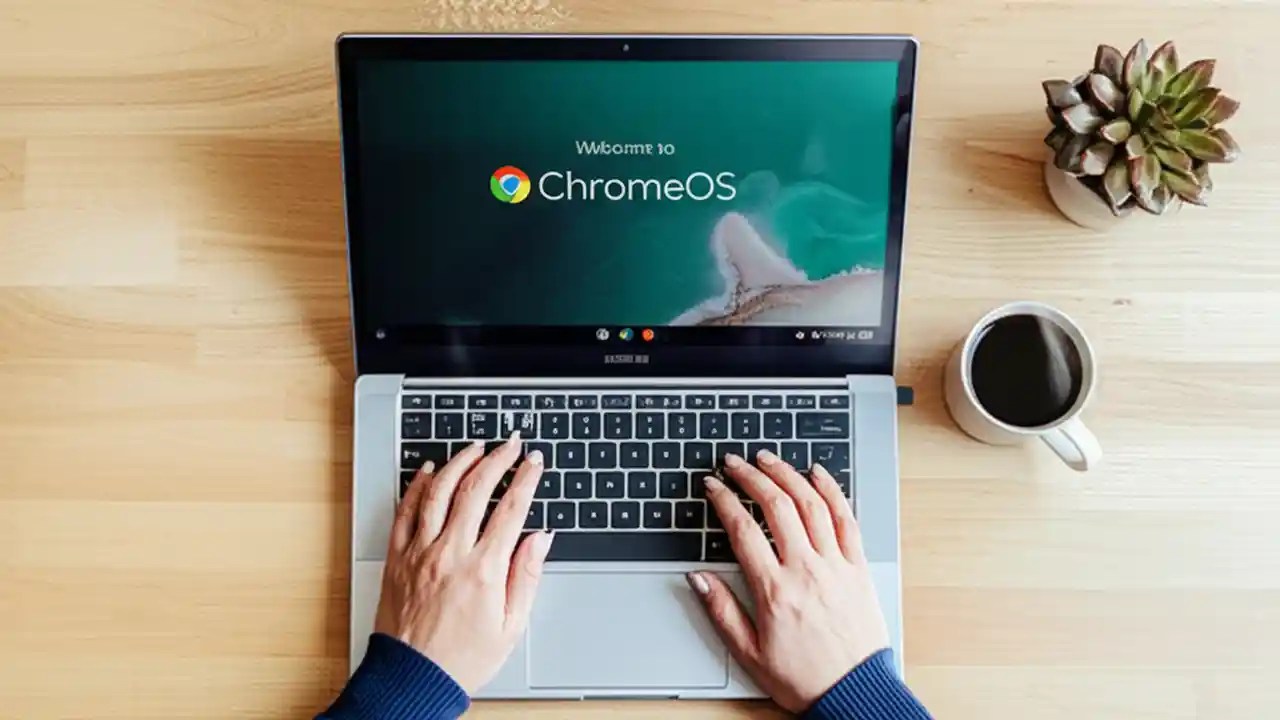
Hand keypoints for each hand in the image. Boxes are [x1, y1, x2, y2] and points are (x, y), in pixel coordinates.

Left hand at [374, 433, 553, 692]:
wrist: (413, 680)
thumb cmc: (462, 659)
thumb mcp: (511, 626)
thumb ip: (526, 576)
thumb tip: (540, 538)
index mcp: (483, 570)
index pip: (511, 509)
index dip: (526, 478)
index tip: (535, 462)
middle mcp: (450, 554)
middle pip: (476, 489)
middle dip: (497, 459)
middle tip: (510, 445)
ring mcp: (419, 553)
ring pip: (438, 491)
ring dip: (459, 463)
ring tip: (475, 448)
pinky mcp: (397, 559)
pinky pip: (405, 512)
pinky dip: (417, 486)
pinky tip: (428, 471)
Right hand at [689, 452, 888, 712]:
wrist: (855, 694)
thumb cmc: (804, 678)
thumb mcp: (750, 653)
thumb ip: (721, 610)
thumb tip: (698, 577)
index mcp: (774, 591)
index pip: (743, 529)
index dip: (723, 500)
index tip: (712, 486)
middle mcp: (806, 570)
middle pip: (776, 505)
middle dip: (751, 476)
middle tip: (734, 462)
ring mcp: (836, 565)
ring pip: (811, 504)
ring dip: (787, 474)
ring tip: (768, 459)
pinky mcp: (858, 568)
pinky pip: (847, 519)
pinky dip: (832, 491)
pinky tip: (818, 474)